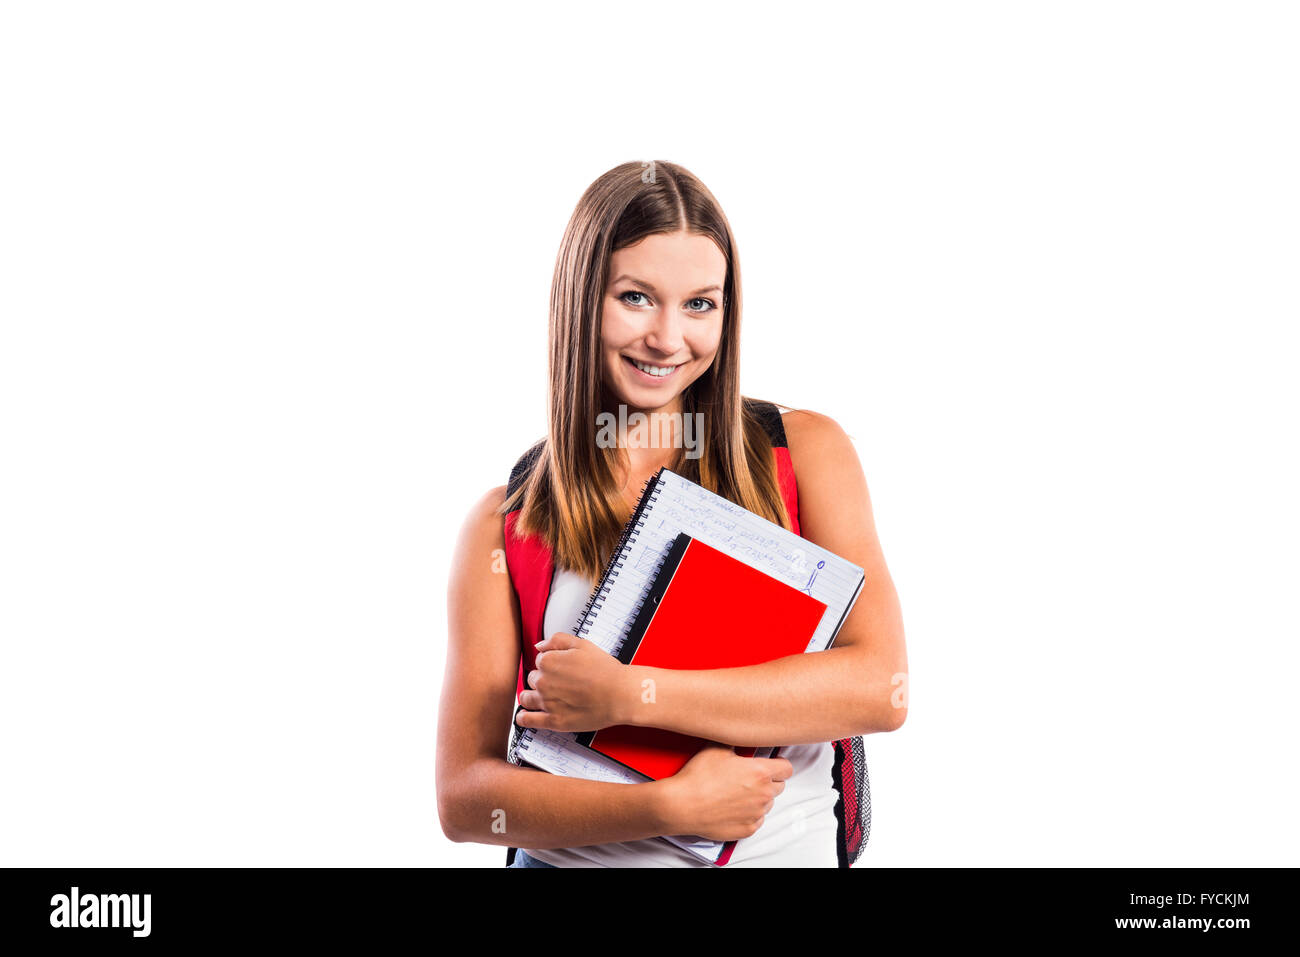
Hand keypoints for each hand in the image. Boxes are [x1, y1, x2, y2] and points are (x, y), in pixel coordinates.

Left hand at [515, 632, 632, 732]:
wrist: (620, 694)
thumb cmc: (605, 671)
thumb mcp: (582, 644)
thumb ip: (557, 640)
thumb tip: (540, 645)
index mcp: (548, 661)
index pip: (539, 661)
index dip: (549, 664)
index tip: (558, 668)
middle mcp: (543, 682)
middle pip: (532, 679)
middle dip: (542, 679)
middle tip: (556, 682)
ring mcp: (547, 702)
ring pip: (526, 698)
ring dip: (529, 696)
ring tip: (537, 698)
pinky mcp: (553, 721)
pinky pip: (528, 720)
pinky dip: (523, 718)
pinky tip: (524, 716)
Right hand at [657, 745, 793, 841]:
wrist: (682, 805)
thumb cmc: (698, 777)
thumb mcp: (717, 748)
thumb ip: (737, 742)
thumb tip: (742, 735)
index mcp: (760, 772)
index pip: (786, 768)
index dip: (779, 764)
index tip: (772, 764)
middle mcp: (763, 794)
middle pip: (779, 786)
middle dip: (768, 781)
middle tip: (749, 778)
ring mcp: (756, 814)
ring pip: (768, 804)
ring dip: (759, 798)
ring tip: (737, 793)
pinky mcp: (748, 829)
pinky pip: (757, 820)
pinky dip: (749, 814)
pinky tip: (733, 807)